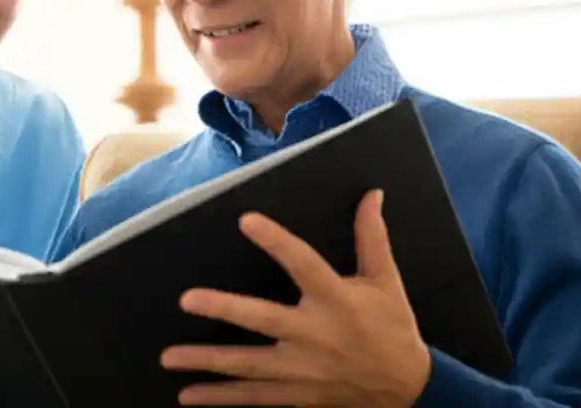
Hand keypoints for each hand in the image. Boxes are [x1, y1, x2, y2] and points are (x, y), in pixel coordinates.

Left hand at [161, 190, 431, 406]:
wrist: (410, 389)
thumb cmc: (393, 327)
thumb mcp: (387, 281)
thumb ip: (372, 237)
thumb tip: (372, 194)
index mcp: (339, 300)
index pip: (304, 264)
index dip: (277, 242)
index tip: (246, 220)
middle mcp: (317, 335)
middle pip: (265, 320)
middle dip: (226, 309)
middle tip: (187, 299)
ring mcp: (304, 369)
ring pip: (249, 365)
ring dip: (207, 362)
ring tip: (169, 356)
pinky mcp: (297, 394)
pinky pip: (253, 397)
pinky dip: (220, 398)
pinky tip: (188, 396)